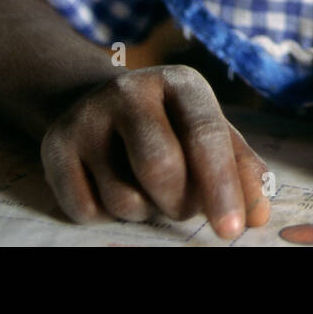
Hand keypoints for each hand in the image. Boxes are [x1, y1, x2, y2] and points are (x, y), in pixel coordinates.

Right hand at [39, 65, 270, 237]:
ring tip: (144, 188)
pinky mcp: (53, 145)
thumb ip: (239, 169)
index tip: (232, 230)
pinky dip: (104, 216)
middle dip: (179, 204)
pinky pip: (85, 210)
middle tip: (181, 207)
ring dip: (144, 212)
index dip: (222, 187)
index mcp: (180, 83)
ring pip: (123, 198)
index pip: (205, 136)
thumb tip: (258, 216)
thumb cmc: (170, 126)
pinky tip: (108, 185)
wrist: (95, 101)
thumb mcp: (209, 132)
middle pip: (161, 168)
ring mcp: (86, 116)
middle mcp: (130, 90)